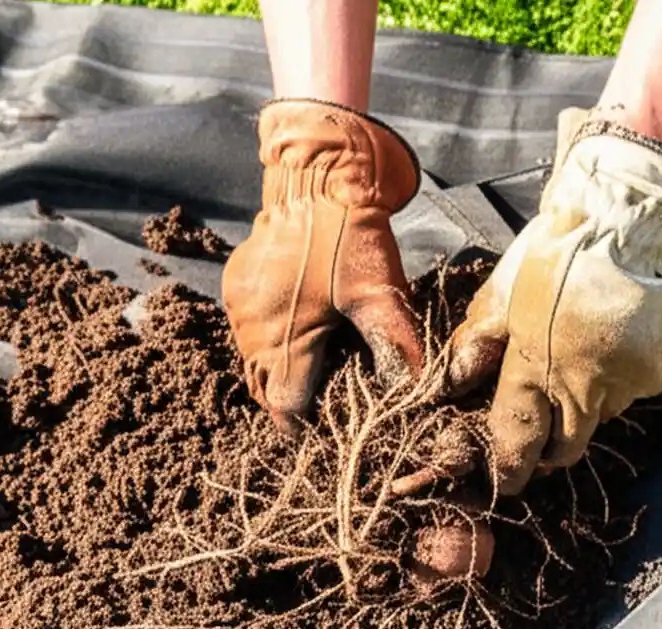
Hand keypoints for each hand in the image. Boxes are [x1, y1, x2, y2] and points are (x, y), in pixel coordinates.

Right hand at [222, 99, 423, 432]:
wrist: (318, 174)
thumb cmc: (349, 237)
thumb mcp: (381, 295)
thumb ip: (398, 347)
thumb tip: (424, 390)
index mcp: (279, 340)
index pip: (286, 408)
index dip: (313, 420)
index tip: (338, 420)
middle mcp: (248, 329)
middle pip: (266, 390)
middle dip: (297, 399)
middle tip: (333, 395)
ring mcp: (238, 306)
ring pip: (255, 363)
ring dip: (284, 371)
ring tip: (322, 362)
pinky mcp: (237, 285)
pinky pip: (249, 332)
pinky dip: (273, 342)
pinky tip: (306, 328)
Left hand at [448, 115, 661, 494]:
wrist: (623, 223)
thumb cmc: (553, 252)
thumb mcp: (501, 294)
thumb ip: (477, 345)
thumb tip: (450, 385)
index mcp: (533, 368)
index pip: (517, 439)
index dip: (509, 467)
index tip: (505, 482)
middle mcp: (579, 389)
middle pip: (565, 448)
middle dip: (549, 452)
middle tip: (541, 438)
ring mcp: (622, 385)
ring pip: (598, 418)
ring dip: (584, 405)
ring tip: (580, 359)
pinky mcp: (654, 376)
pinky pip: (628, 394)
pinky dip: (617, 380)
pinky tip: (611, 342)